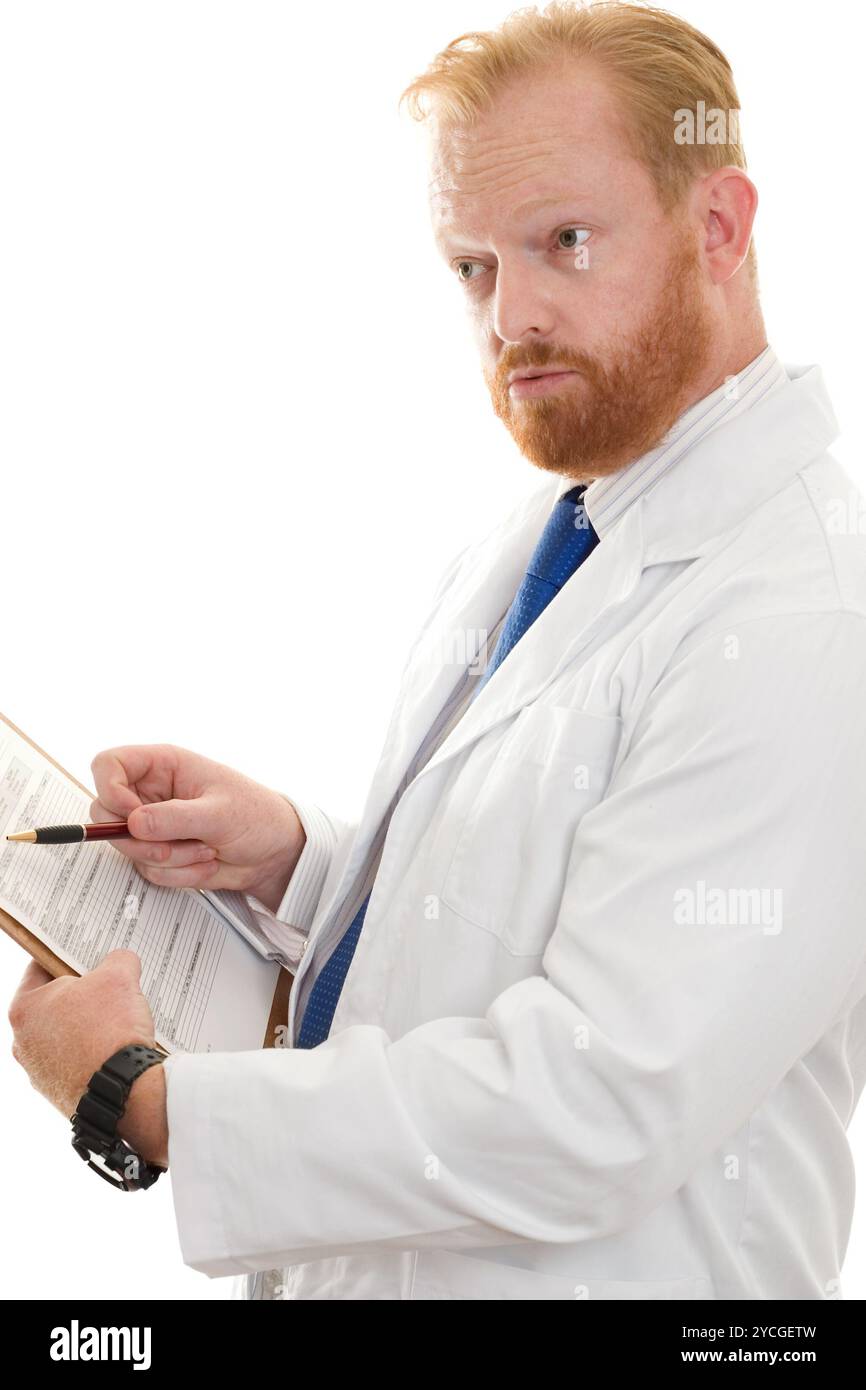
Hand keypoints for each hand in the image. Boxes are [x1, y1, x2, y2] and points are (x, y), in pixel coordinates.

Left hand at [8, 950, 167, 1165]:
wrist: (125, 1091)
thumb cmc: (110, 1033)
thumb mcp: (120, 976)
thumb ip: (118, 959)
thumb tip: (121, 961)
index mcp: (24, 1008)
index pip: (40, 968)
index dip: (68, 957)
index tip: (85, 956)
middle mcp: (23, 1042)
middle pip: (54, 1003)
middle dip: (81, 995)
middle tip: (108, 989)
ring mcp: (39, 1071)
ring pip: (65, 1034)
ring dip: (88, 1026)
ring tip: (117, 1022)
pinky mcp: (59, 1092)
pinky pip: (76, 1061)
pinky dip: (93, 1053)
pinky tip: (115, 1049)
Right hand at [89, 743, 305, 912]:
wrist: (274, 854)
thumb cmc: (256, 817)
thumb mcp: (220, 813)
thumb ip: (175, 818)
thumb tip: (133, 823)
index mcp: (163, 765)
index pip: (108, 765)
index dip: (109, 789)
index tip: (132, 815)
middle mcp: (151, 792)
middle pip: (105, 812)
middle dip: (138, 838)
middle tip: (171, 847)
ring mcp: (153, 824)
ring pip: (127, 847)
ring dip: (167, 859)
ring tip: (205, 852)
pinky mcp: (159, 852)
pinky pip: (147, 870)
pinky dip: (177, 874)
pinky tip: (206, 863)